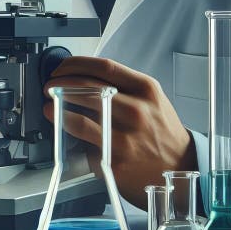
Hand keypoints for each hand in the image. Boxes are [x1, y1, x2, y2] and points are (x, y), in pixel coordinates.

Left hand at [43, 56, 197, 207]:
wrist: (180, 166)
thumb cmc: (161, 131)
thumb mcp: (152, 99)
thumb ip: (123, 87)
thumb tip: (85, 77)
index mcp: (146, 90)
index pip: (104, 67)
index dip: (76, 64)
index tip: (62, 67)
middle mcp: (137, 111)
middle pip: (88, 88)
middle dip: (61, 84)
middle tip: (50, 86)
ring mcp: (125, 137)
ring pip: (81, 117)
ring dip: (58, 109)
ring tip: (50, 106)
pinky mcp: (115, 161)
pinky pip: (85, 145)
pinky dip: (72, 136)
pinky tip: (64, 130)